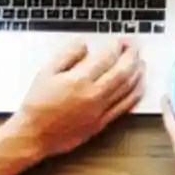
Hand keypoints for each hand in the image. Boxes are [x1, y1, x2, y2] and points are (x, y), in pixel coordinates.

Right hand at [13, 40, 144, 157]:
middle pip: (123, 70)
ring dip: (138, 71)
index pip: (106, 58)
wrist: (34, 134)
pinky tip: (139, 84)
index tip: (118, 40)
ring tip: (140, 60)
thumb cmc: (37, 103)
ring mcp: (100, 111)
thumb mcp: (46, 72)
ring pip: (128, 88)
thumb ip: (67, 54)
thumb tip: (84, 43)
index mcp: (79, 81)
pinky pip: (125, 106)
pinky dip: (136, 93)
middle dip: (132, 54)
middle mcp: (93, 95)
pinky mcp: (102, 123)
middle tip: (135, 45)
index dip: (116, 46)